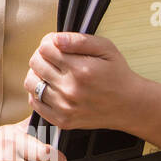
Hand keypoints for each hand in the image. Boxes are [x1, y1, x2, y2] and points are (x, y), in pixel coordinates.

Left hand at [26, 31, 142, 132]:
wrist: (129, 105)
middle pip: (35, 63)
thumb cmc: (117, 74)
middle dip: (42, 56)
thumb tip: (55, 39)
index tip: (57, 46)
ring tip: (51, 73)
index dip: (49, 43)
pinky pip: (35, 103)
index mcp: (80, 70)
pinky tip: (51, 88)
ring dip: (37, 74)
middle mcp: (70, 90)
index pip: (44, 49)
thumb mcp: (106, 48)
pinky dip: (38, 93)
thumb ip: (79, 40)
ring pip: (31, 83)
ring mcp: (65, 107)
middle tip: (54, 58)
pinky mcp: (62, 120)